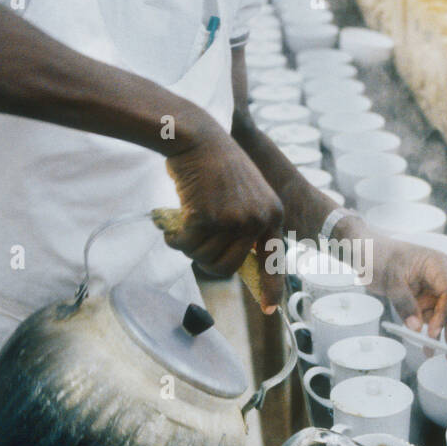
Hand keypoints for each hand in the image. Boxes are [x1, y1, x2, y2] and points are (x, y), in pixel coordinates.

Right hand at [162, 128, 283, 311]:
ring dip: (188, 248)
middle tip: (193, 246)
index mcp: (273, 214)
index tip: (268, 308)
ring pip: (205, 258)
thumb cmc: (216, 164)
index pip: (274, 259)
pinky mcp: (208, 218)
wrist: (198, 137)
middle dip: (206, 262)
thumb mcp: (244, 194)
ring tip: (182, 228)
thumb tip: (232, 262)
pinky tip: (171, 226)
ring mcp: (234, 220)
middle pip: (229, 268)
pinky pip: (187, 246)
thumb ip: (245, 225)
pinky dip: (175, 240)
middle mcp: (258, 220)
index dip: (271, 286)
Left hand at [369, 237, 446, 362]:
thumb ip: (404, 302)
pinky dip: (431, 335)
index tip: (433, 334)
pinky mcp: (422, 300)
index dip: (444, 315)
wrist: (364, 251)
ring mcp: (432, 290)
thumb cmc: (378, 255)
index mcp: (437, 266)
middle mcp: (440, 278)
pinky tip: (430, 350)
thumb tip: (416, 328)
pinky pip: (431, 320)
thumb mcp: (390, 277)